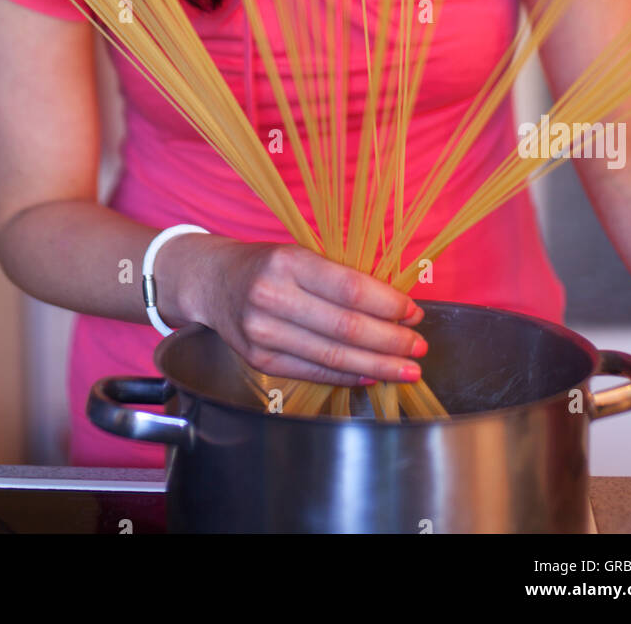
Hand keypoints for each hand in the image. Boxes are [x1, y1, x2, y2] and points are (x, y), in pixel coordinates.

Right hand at [175, 237, 425, 385]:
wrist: (212, 282)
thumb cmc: (266, 264)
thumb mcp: (299, 254)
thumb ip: (339, 277)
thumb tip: (395, 306)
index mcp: (287, 262)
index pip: (350, 288)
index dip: (388, 304)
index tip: (414, 313)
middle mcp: (271, 297)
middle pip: (346, 327)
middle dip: (390, 340)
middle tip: (418, 346)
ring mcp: (263, 333)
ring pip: (333, 356)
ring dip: (377, 365)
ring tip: (406, 368)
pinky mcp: (260, 361)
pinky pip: (314, 372)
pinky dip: (348, 376)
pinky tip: (372, 375)